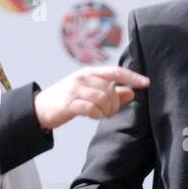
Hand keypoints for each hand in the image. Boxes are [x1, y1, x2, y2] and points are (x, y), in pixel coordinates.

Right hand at [33, 66, 148, 129]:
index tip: (146, 83)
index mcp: (90, 73)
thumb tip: (132, 93)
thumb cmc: (69, 99)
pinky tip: (95, 116)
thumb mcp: (90, 92)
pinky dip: (97, 115)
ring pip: (102, 99)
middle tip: (110, 111)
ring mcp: (75, 90)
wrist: (41, 107)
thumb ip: (112, 92)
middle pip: (110, 89)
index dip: (132, 77)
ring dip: (107, 110)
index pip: (116, 72)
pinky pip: (91, 109)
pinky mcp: (69, 103)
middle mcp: (83, 78)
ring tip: (103, 114)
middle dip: (115, 103)